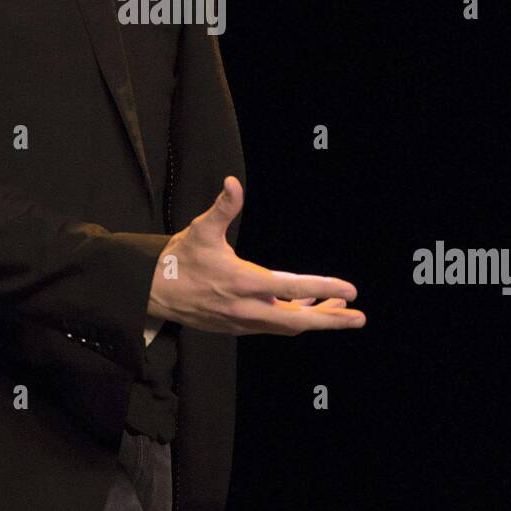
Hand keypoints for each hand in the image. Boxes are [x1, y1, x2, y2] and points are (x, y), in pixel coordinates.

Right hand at [148, 176, 365, 335]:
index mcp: (243, 282)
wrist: (152, 293)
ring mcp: (243, 322)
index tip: (350, 289)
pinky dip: (294, 318)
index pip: (292, 288)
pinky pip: (274, 326)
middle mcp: (246, 308)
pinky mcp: (238, 327)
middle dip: (331, 320)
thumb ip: (222, 208)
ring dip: (315, 318)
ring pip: (288, 326)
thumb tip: (233, 183)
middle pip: (298, 321)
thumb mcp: (201, 230)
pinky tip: (303, 305)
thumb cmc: (178, 259)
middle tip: (358, 317)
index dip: (324, 288)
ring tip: (339, 308)